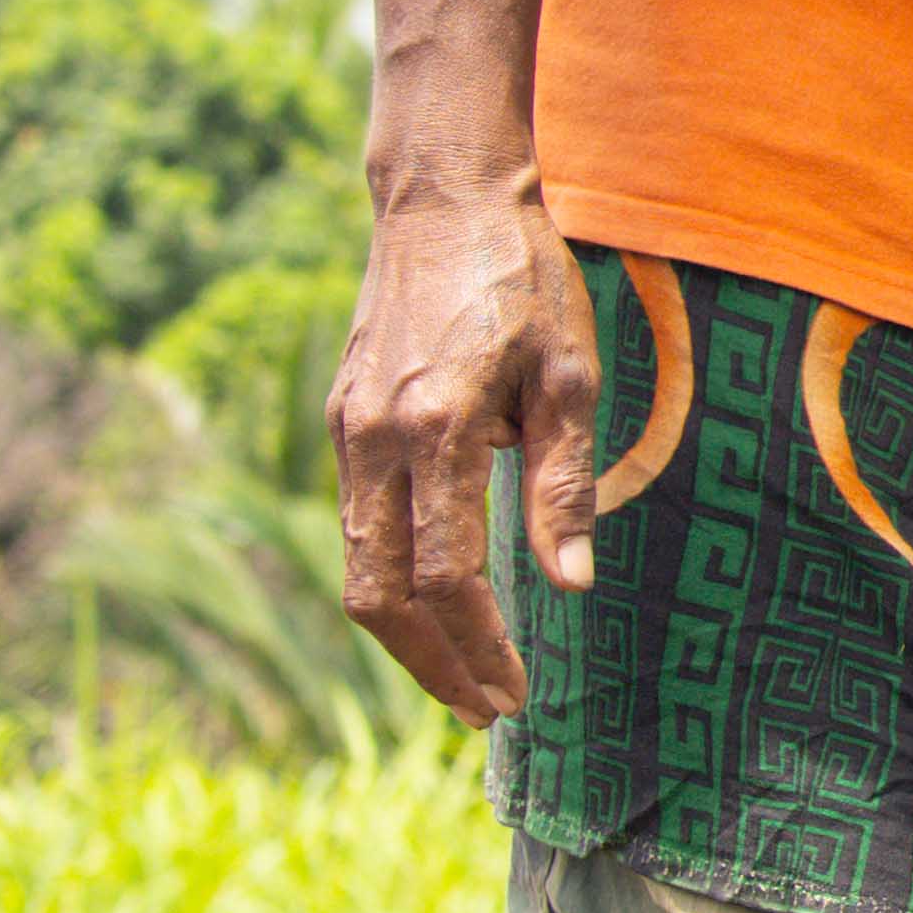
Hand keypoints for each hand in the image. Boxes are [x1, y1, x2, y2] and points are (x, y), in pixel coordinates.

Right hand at [333, 185, 603, 724]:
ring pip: (357, 569)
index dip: (479, 646)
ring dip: (407, 637)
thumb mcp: (572, 374)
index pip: (446, 575)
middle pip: (380, 594)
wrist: (443, 200)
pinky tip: (441, 607)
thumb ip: (567, 482)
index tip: (518, 692)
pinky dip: (393, 583)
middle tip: (489, 712)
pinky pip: (357, 528)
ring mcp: (346, 432)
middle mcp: (372, 438)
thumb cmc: (524, 280)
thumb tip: (569, 585)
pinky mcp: (340, 422)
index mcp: (435, 426)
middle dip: (432, 666)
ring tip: (465, 680)